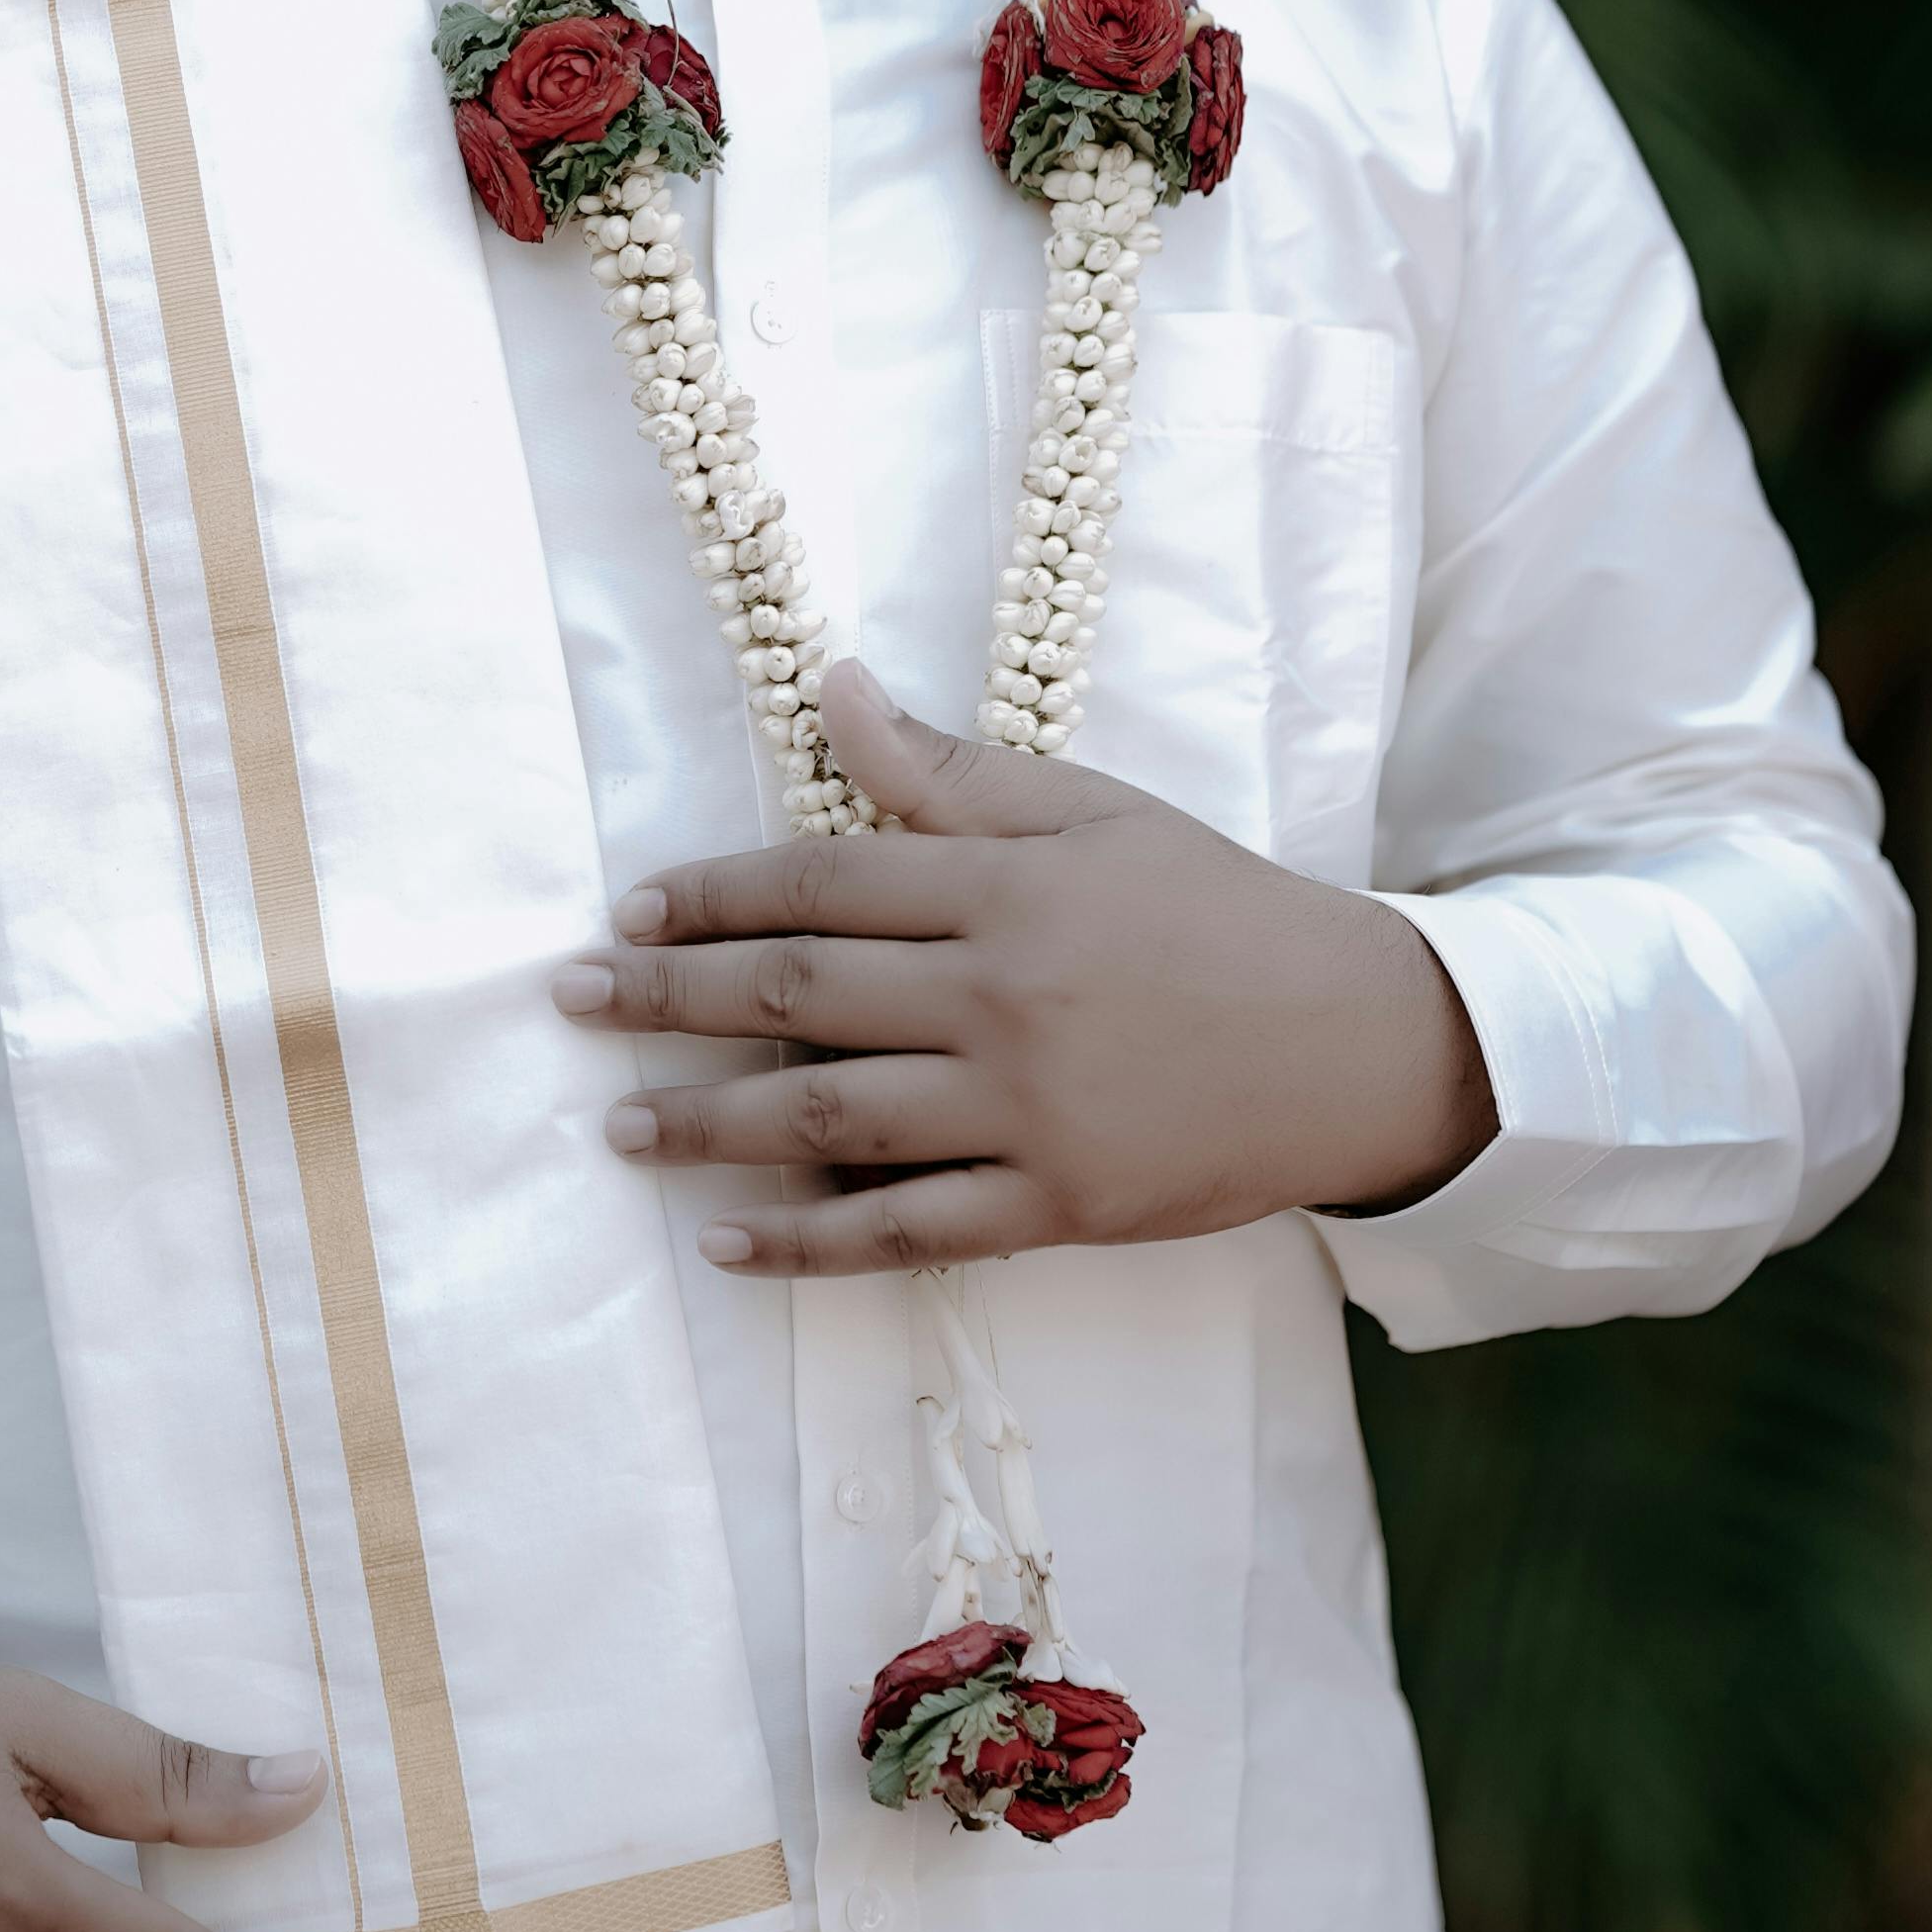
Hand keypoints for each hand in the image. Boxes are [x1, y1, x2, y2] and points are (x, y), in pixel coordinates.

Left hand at [552, 661, 1491, 1275]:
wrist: (1360, 1039)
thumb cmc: (1218, 911)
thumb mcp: (1095, 813)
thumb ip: (953, 771)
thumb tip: (831, 689)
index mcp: (1002, 889)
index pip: (820, 881)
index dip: (712, 894)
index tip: (629, 912)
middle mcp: (996, 997)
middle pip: (797, 996)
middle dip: (668, 1000)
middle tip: (571, 1004)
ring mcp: (1024, 1109)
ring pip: (829, 1118)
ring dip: (709, 1125)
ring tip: (622, 1128)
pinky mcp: (1055, 1202)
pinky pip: (907, 1231)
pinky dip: (809, 1241)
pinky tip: (728, 1243)